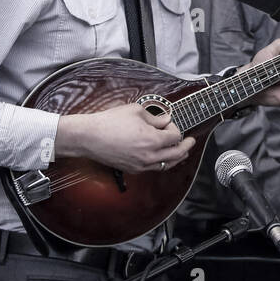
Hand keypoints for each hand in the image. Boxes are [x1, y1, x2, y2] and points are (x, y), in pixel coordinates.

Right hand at [55, 103, 192, 172]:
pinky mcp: (133, 169)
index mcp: (153, 140)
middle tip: (191, 141)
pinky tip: (163, 157)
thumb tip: (166, 121)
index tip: (168, 123)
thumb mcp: (136, 111)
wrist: (88, 137)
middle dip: (186, 146)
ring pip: (167, 165)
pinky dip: (163, 163)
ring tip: (182, 152)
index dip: (175, 128)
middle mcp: (149, 156)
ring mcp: (141, 165)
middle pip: (177, 154)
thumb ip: (155, 117)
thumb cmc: (109, 122)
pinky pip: (154, 168)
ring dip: (177, 157)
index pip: (175, 136)